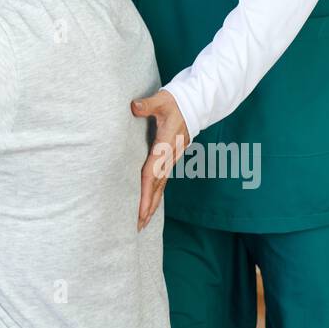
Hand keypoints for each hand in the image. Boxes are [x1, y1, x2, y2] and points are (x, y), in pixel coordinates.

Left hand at [131, 89, 191, 230]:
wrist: (194, 104)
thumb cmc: (175, 103)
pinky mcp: (171, 159)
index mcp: (164, 147)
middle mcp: (168, 157)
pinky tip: (151, 205)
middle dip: (148, 207)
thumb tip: (134, 107)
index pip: (152, 174)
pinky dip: (156, 194)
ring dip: (152, 205)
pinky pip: (163, 180)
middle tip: (138, 226)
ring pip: (161, 186)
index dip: (146, 193)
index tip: (140, 210)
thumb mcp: (161, 101)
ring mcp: (171, 159)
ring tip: (143, 223)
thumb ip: (148, 105)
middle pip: (157, 187)